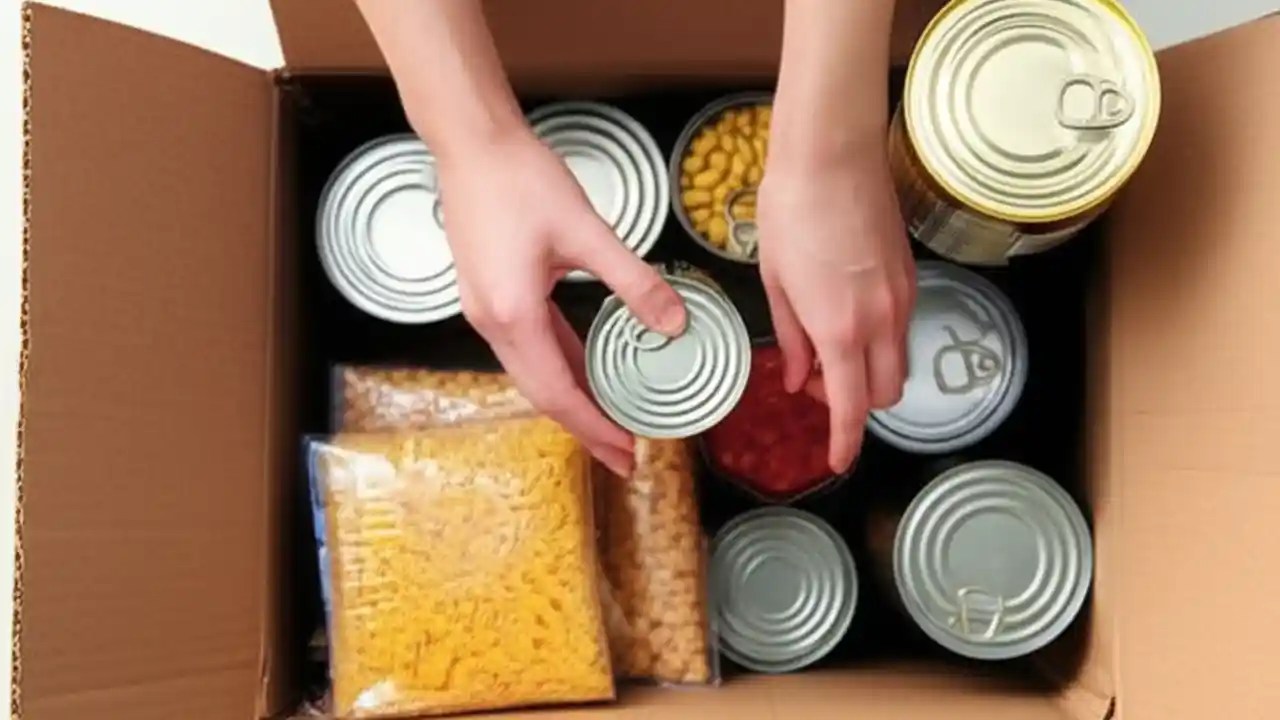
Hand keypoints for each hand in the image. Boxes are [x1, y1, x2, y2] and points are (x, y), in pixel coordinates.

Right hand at [438, 129, 686, 476]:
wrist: (471, 144)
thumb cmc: (521, 179)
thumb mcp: (587, 231)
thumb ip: (633, 282)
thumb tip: (674, 324)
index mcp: (513, 314)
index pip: (558, 391)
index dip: (594, 427)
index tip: (626, 453)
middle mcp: (492, 322)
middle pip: (541, 393)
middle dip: (584, 427)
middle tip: (624, 455)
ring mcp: (485, 310)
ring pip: (533, 372)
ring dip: (571, 398)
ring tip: (610, 420)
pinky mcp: (489, 294)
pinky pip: (527, 345)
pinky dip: (558, 365)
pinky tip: (586, 367)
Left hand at [756, 145, 915, 473]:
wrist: (832, 154)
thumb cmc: (791, 211)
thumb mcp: (776, 282)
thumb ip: (792, 339)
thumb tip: (799, 380)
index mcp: (840, 328)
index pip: (853, 407)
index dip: (846, 441)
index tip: (838, 460)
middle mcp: (881, 320)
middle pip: (886, 393)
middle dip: (857, 406)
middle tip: (818, 388)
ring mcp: (901, 297)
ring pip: (897, 361)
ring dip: (869, 373)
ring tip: (828, 351)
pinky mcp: (910, 275)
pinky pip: (900, 328)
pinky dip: (878, 342)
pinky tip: (846, 320)